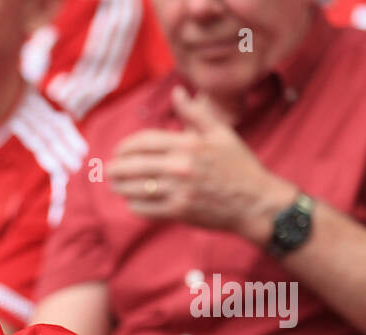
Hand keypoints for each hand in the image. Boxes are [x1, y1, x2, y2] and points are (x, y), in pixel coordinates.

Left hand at [105, 86, 295, 241]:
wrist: (255, 201)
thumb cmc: (239, 166)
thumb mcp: (221, 133)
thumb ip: (195, 113)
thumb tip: (178, 91)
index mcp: (189, 143)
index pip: (144, 141)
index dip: (126, 146)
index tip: (119, 151)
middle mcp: (181, 165)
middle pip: (134, 165)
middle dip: (117, 168)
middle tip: (109, 170)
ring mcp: (179, 189)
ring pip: (136, 188)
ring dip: (121, 187)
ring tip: (116, 186)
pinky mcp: (178, 211)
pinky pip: (145, 209)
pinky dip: (135, 206)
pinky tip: (133, 202)